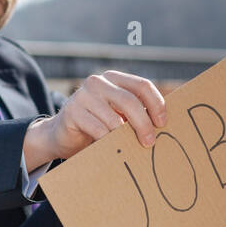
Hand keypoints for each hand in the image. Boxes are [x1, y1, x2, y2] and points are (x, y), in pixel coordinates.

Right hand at [27, 70, 166, 167]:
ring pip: (114, 120)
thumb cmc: (99, 124)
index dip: (157, 104)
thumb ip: (136, 112)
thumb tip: (163, 123)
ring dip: (125, 137)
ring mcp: (84, 96)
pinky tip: (112, 148)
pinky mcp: (73, 112)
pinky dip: (109, 142)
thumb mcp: (118, 113)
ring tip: (129, 148)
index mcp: (114, 78)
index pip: (142, 85)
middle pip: (130, 101)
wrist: (62, 134)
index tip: (162, 123)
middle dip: (144, 124)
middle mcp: (98, 82)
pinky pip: (99, 131)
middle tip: (150, 142)